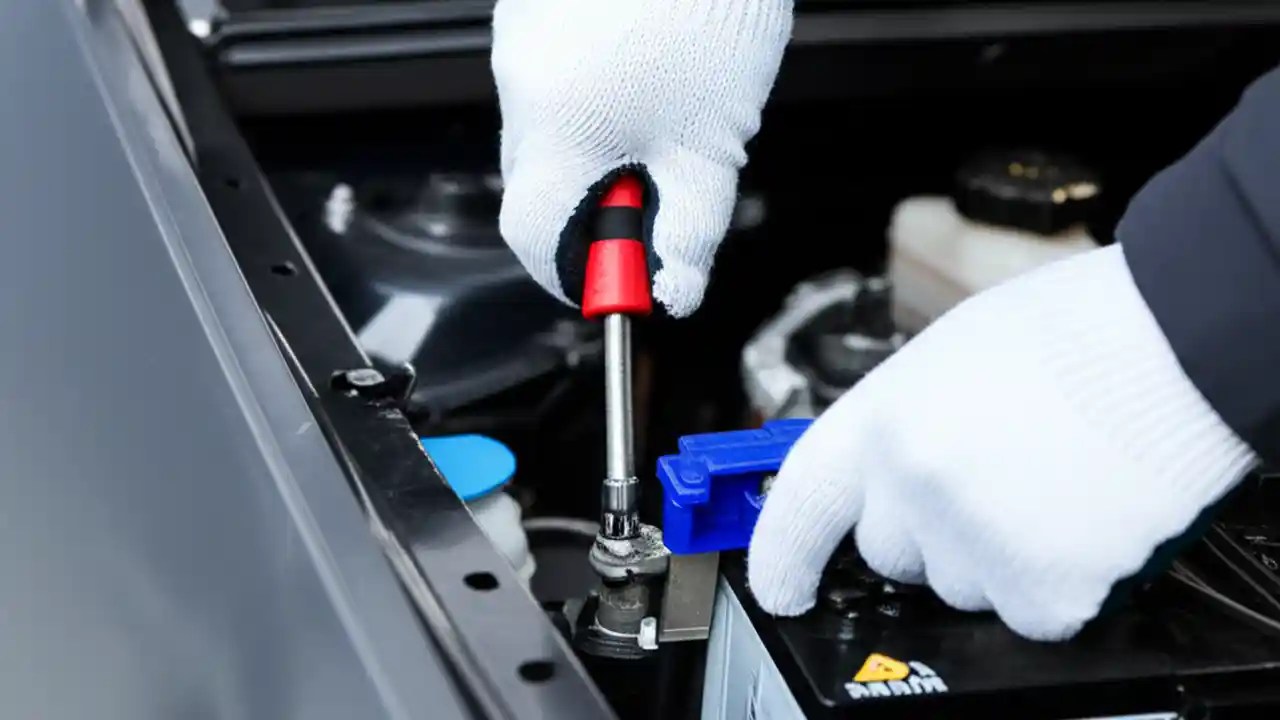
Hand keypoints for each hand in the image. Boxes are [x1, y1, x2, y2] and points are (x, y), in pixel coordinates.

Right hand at [491, 0, 791, 316]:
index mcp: (558, 126)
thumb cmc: (713, 11)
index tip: (616, 280)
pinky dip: (593, 100)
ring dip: (596, 147)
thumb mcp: (711, 146)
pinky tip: (642, 73)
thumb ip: (689, 231)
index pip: (531, 238)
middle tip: (657, 188)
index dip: (573, 274)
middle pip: (538, 184)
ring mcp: (521, 39)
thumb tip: (672, 293)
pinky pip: (553, 82)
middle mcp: (522, 81)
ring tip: (660, 115)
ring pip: (548, 130)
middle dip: (595, 204)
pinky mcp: (535, 11)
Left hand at [747, 244, 1258, 640]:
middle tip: (994, 477)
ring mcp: (975, 540)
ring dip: (995, 554)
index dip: (781, 555)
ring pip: (961, 585)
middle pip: (890, 554)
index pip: (801, 505)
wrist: (1177, 342)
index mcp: (881, 418)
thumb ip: (899, 425)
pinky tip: (1083, 519)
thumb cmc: (1073, 333)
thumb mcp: (945, 357)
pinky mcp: (1042, 586)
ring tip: (1050, 483)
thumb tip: (882, 476)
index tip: (780, 585)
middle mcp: (913, 484)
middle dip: (928, 532)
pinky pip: (1029, 611)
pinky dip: (1057, 582)